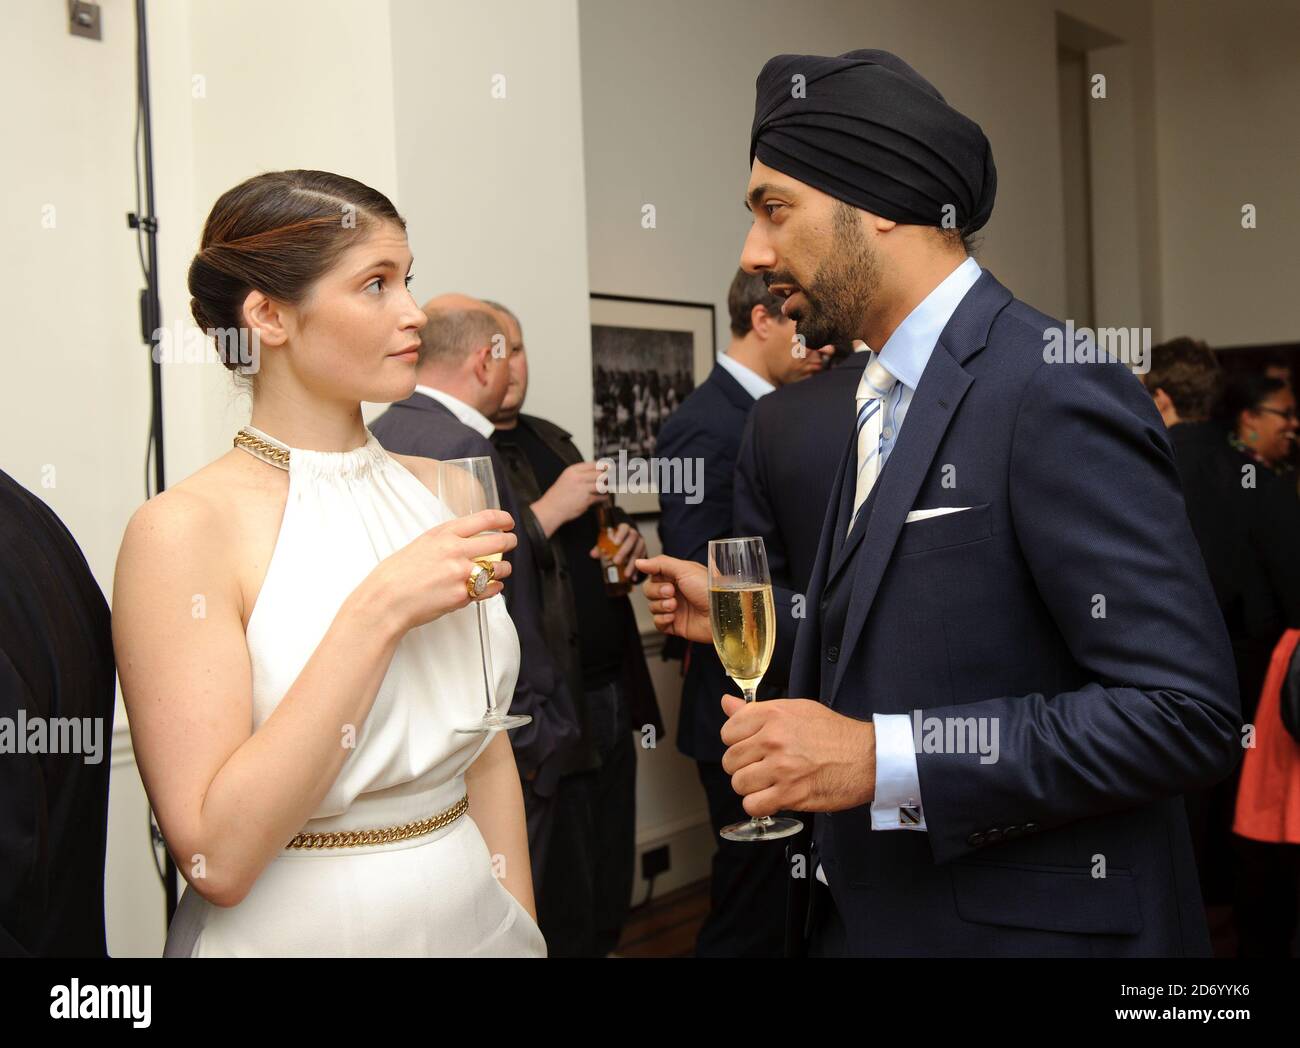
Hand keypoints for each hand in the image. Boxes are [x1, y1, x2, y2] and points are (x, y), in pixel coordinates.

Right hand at [365, 509, 515, 631]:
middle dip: (510, 541)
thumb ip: (446, 540)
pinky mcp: (463, 596)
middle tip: (511, 542)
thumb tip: (466, 539)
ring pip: (499, 568)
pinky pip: (490, 590)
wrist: (386, 601)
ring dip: (504, 569)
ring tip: (500, 570)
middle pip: (498, 541)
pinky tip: (492, 586)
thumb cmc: (397, 574)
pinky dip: (495, 588)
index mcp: (444, 534)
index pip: (485, 518)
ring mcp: (461, 574)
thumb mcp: (421, 544)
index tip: (508, 522)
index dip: (503, 519)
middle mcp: (456, 551)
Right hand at [533, 462, 605, 536]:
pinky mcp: (587, 499)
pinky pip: (600, 497)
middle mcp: (578, 478)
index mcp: (572, 470)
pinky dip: (603, 498)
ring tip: (607, 489)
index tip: (608, 468)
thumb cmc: (557, 496)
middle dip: (607, 477)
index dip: (603, 466)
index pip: (593, 464)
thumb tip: (595, 473)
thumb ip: (580, 475)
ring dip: (606, 488)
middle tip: (611, 479)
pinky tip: (603, 498)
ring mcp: (583, 488)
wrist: (551, 509)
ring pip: (602, 485)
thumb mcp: (566, 479)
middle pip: (600, 474)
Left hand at [590, 521, 645, 578]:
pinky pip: (642, 561)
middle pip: (632, 539)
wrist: (627, 543)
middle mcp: (634, 534)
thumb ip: (600, 548)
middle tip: (616, 561)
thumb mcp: (606, 543)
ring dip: (632, 563)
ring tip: (626, 574)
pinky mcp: (644, 552)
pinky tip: (633, 578)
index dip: (620, 535)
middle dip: (624, 551)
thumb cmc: (613, 542)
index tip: (615, 543)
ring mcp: (640, 543)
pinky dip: (637, 570)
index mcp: (624, 528)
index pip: (623, 528)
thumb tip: (593, 554)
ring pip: (638, 551)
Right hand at [634, 555, 709, 642]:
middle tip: (671, 593)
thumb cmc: (709, 588)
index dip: (655, 578)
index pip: (654, 575)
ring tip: (675, 606)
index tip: (665, 579)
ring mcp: (675, 609)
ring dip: (661, 606)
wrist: (721, 612)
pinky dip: (662, 620)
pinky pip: (657, 623)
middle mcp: (676, 592)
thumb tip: (639, 562)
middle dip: (657, 592)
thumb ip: (660, 564)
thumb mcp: (685, 569)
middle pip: (650, 591)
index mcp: (678, 577)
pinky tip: (673, 617)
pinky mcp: (675, 625)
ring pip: (652, 607)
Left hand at [719, 695, 875, 814]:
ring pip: (739, 784)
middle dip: (743, 766)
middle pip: (730, 761)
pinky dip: (760, 805)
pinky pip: (753, 805)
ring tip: (770, 783)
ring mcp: (781, 768)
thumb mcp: (796, 710)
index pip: (728, 731)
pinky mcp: (790, 794)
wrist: (868, 757)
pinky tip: (773, 798)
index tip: (751, 746)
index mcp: (772, 714)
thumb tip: (726, 703)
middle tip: (762, 767)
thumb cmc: (834, 733)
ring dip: (752, 787)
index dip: (737, 742)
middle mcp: (773, 740)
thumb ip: (756, 710)